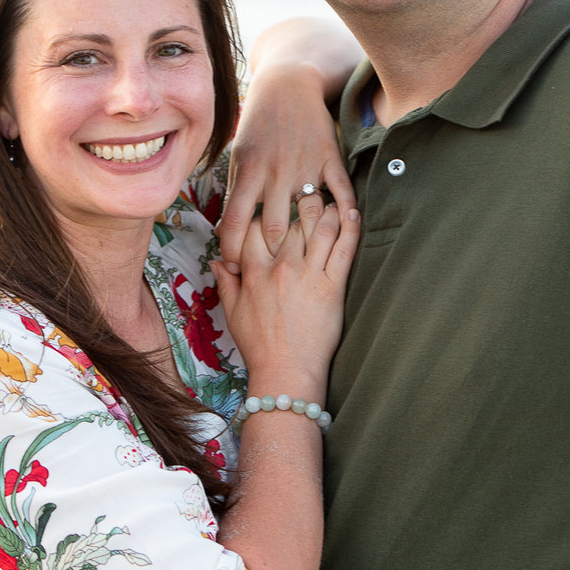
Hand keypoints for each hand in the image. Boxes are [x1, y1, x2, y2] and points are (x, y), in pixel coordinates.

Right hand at [211, 188, 358, 391]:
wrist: (286, 372)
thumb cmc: (260, 347)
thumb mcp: (232, 314)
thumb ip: (226, 283)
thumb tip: (217, 262)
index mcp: (254, 271)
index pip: (257, 227)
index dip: (266, 216)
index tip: (274, 214)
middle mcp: (281, 267)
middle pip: (290, 221)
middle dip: (298, 205)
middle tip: (308, 197)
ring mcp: (308, 275)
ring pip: (319, 227)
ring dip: (326, 208)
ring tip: (331, 201)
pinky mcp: (333, 287)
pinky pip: (344, 249)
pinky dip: (350, 227)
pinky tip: (352, 212)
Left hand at [219, 60, 355, 267]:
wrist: (288, 86)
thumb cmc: (259, 125)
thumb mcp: (239, 156)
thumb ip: (235, 192)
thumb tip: (226, 230)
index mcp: (248, 171)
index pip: (235, 223)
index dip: (232, 250)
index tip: (234, 266)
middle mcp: (275, 171)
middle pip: (272, 228)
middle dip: (271, 255)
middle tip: (271, 272)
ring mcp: (305, 165)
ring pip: (305, 215)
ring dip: (306, 239)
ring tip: (303, 256)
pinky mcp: (330, 158)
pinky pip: (342, 192)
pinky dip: (346, 214)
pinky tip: (346, 231)